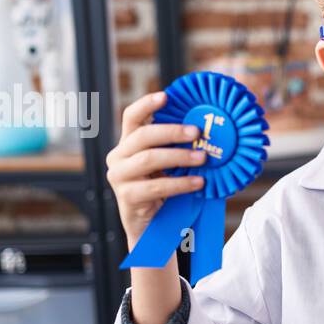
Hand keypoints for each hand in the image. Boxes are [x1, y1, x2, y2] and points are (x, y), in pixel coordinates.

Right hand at [106, 91, 207, 248]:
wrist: (151, 228)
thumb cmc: (163, 191)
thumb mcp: (168, 166)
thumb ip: (176, 148)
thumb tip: (205, 132)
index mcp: (128, 144)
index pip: (131, 117)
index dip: (146, 104)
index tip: (165, 96)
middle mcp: (118, 157)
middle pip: (143, 136)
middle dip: (172, 131)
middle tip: (197, 131)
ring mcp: (120, 177)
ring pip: (149, 159)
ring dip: (179, 156)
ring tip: (203, 158)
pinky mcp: (127, 197)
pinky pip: (157, 186)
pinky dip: (181, 183)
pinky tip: (199, 182)